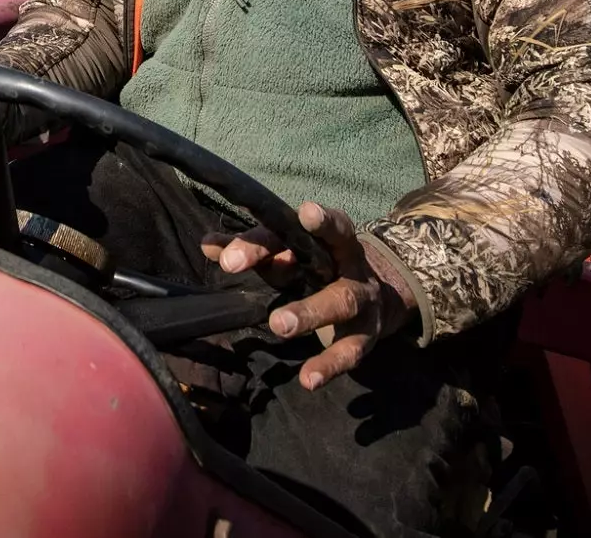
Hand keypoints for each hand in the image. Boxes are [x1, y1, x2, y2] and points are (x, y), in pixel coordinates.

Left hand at [201, 202, 415, 392]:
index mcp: (328, 239)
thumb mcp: (292, 254)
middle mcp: (349, 265)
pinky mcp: (366, 336)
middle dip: (283, 264)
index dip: (309, 220)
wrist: (382, 296)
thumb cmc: (321, 268)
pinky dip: (329, 366)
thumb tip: (207, 246)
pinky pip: (349, 351)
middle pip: (323, 260)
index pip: (306, 228)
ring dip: (309, 313)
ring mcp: (361, 300)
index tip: (304, 211)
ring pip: (339, 303)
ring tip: (279, 325)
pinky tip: (308, 380)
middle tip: (235, 266)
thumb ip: (255, 250)